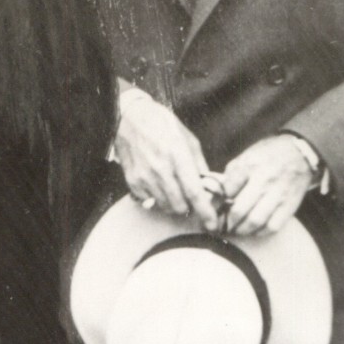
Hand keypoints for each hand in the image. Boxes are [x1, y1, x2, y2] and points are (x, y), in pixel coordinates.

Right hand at [114, 88, 219, 229]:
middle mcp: (160, 169)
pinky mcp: (132, 181)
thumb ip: (198, 164)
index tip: (213, 225)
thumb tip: (210, 185)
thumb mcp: (187, 139)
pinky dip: (156, 199)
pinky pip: (149, 202)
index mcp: (178, 156)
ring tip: (174, 189)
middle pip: (180, 206)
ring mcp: (144, 176)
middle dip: (189, 207)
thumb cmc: (162, 125)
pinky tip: (158, 185)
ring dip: (173, 203)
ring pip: (164, 206)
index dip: (206, 212)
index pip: (194, 192)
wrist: (129, 118)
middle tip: (191, 198)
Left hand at [218, 135, 314, 236]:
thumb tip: (218, 195)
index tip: (213, 210)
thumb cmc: (268, 156)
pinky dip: (260, 232)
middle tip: (222, 226)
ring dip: (242, 230)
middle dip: (227, 222)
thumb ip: (231, 175)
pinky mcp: (290, 205)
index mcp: (250, 165)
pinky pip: (273, 226)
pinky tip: (254, 230)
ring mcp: (279, 194)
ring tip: (236, 230)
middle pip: (239, 210)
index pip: (227, 190)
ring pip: (255, 221)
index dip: (217, 203)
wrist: (300, 154)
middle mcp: (265, 180)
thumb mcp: (246, 156)